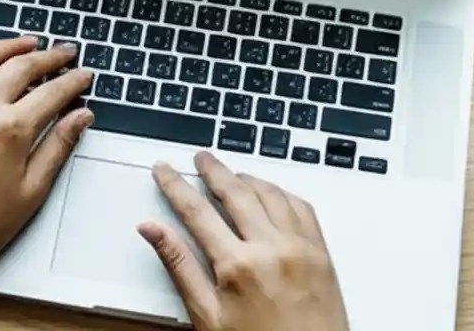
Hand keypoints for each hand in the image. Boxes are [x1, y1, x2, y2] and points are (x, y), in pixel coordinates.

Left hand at [0, 38, 93, 330]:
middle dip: (48, 57)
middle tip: (65, 53)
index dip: (72, 81)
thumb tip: (81, 117)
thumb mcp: (31, 191)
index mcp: (10, 128)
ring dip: (9, 46)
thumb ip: (58, 147)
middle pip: (20, 66)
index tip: (84, 75)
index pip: (51, 92)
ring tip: (27, 43)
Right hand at [139, 152, 349, 330]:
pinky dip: (282, 193)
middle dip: (213, 170)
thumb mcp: (207, 317)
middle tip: (200, 159)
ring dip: (248, 178)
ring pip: (270, 193)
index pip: (196, 211)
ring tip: (232, 173)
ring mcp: (300, 247)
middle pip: (236, 191)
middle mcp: (271, 248)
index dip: (176, 186)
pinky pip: (301, 207)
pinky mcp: (321, 253)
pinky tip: (271, 194)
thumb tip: (152, 230)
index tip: (165, 170)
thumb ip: (179, 266)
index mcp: (237, 265)